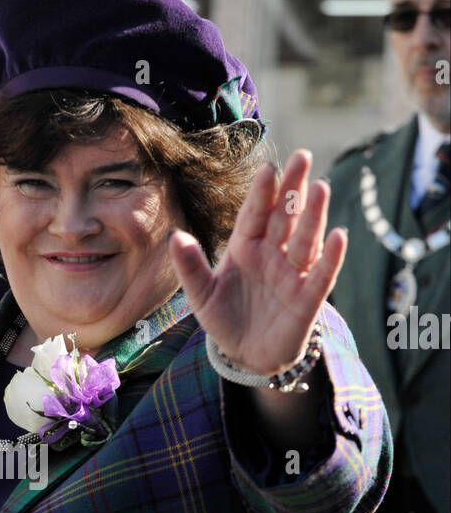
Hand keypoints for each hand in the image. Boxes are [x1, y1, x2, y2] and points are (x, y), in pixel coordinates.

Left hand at [168, 150, 347, 375]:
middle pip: (285, 216)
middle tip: (302, 156)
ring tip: (320, 187)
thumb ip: (189, 266)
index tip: (267, 169)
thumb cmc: (224, 318)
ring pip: (305, 239)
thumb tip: (174, 237)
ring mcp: (292, 274)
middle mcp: (273, 254)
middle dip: (293, 188)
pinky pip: (321, 275)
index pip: (254, 214)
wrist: (246, 355)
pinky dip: (331, 257)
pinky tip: (338, 236)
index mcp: (245, 247)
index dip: (261, 193)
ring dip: (313, 215)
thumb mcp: (201, 295)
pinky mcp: (308, 298)